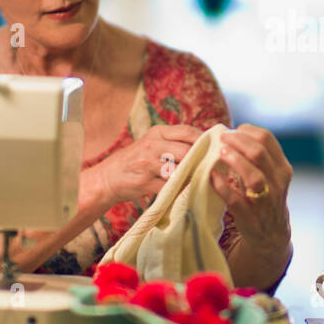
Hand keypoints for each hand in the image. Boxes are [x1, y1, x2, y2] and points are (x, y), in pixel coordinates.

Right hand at [83, 124, 202, 215]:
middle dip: (200, 160)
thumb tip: (205, 148)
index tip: (215, 149)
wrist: (107, 178)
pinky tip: (185, 192)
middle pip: (186, 151)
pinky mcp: (145, 182)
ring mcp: (147, 164)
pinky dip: (180, 190)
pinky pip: (170, 187)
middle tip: (211, 169)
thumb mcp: (152, 144)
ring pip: (179, 169)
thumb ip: (174, 143)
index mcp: (157, 133)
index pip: (187, 132)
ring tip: (200, 181)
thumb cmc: (136, 161)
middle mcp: (152, 145)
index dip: (204, 141)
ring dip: (191, 176)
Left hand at [210, 124, 292, 252]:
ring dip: (234, 161)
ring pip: (253, 176)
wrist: (271, 233)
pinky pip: (235, 200)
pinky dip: (222, 187)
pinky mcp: (249, 216)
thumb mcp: (271, 175)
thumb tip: (231, 134)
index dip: (246, 131)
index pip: (266, 139)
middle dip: (237, 141)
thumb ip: (258, 156)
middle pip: (259, 153)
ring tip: (219, 152)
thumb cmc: (265, 197)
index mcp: (282, 168)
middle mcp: (277, 182)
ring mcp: (265, 201)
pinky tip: (211, 176)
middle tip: (221, 138)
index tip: (231, 131)